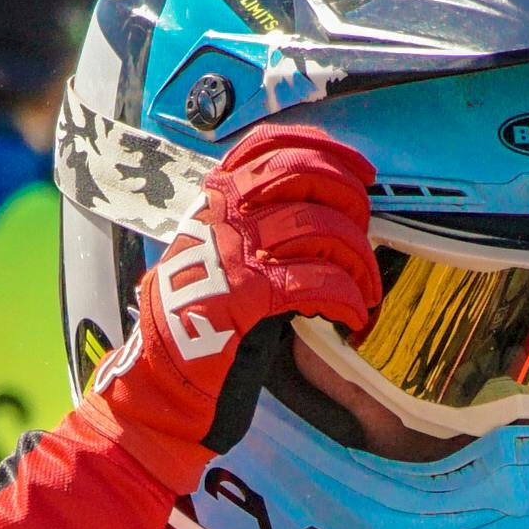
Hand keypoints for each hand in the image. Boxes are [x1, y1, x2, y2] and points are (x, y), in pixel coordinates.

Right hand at [88, 125, 380, 469]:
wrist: (161, 382)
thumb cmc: (198, 326)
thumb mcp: (221, 261)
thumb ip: (258, 232)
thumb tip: (326, 217)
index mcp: (214, 201)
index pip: (270, 145)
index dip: (325, 149)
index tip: (361, 171)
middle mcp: (221, 216)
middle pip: (304, 174)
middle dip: (350, 197)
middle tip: (367, 231)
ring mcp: (232, 252)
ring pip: (320, 227)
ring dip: (358, 259)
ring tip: (366, 289)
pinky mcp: (247, 295)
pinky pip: (317, 281)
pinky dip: (345, 297)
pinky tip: (353, 315)